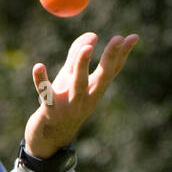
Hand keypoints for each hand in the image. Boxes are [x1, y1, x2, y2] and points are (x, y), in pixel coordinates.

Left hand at [25, 32, 138, 157]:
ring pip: (77, 84)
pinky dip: (41, 80)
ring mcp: (69, 106)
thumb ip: (77, 55)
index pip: (112, 70)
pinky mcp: (50, 111)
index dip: (123, 54)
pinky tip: (38, 66)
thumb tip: (93, 34)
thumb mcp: (69, 78)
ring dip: (82, 66)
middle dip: (109, 58)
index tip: (132, 37)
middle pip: (101, 77)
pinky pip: (46, 94)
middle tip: (117, 38)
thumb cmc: (61, 102)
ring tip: (86, 49)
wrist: (48, 137)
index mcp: (94, 90)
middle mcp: (86, 98)